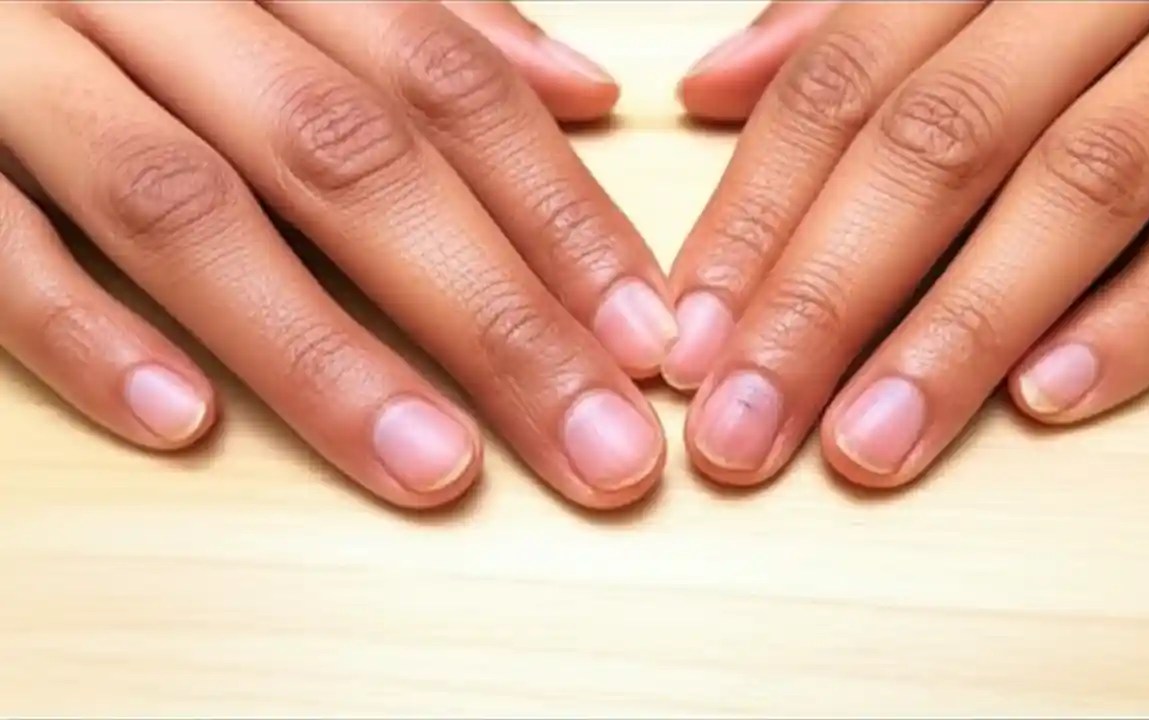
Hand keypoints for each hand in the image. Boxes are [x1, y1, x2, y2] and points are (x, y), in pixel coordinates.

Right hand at [0, 2, 674, 509]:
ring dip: (320, 352)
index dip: (557, 212)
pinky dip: (80, 329)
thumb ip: (428, 21)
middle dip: (490, 311)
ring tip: (438, 469)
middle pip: (350, 156)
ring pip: (185, 203)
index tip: (644, 337)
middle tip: (597, 444)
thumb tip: (578, 88)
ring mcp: (25, 58)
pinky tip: (182, 422)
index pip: (447, 83)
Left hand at [666, 2, 1148, 486]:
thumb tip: (714, 86)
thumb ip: (855, 24)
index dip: (754, 216)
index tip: (689, 341)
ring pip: (1081, 181)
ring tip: (869, 443)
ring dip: (960, 328)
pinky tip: (1048, 397)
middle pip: (936, 140)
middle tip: (746, 427)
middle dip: (824, 296)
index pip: (840, 81)